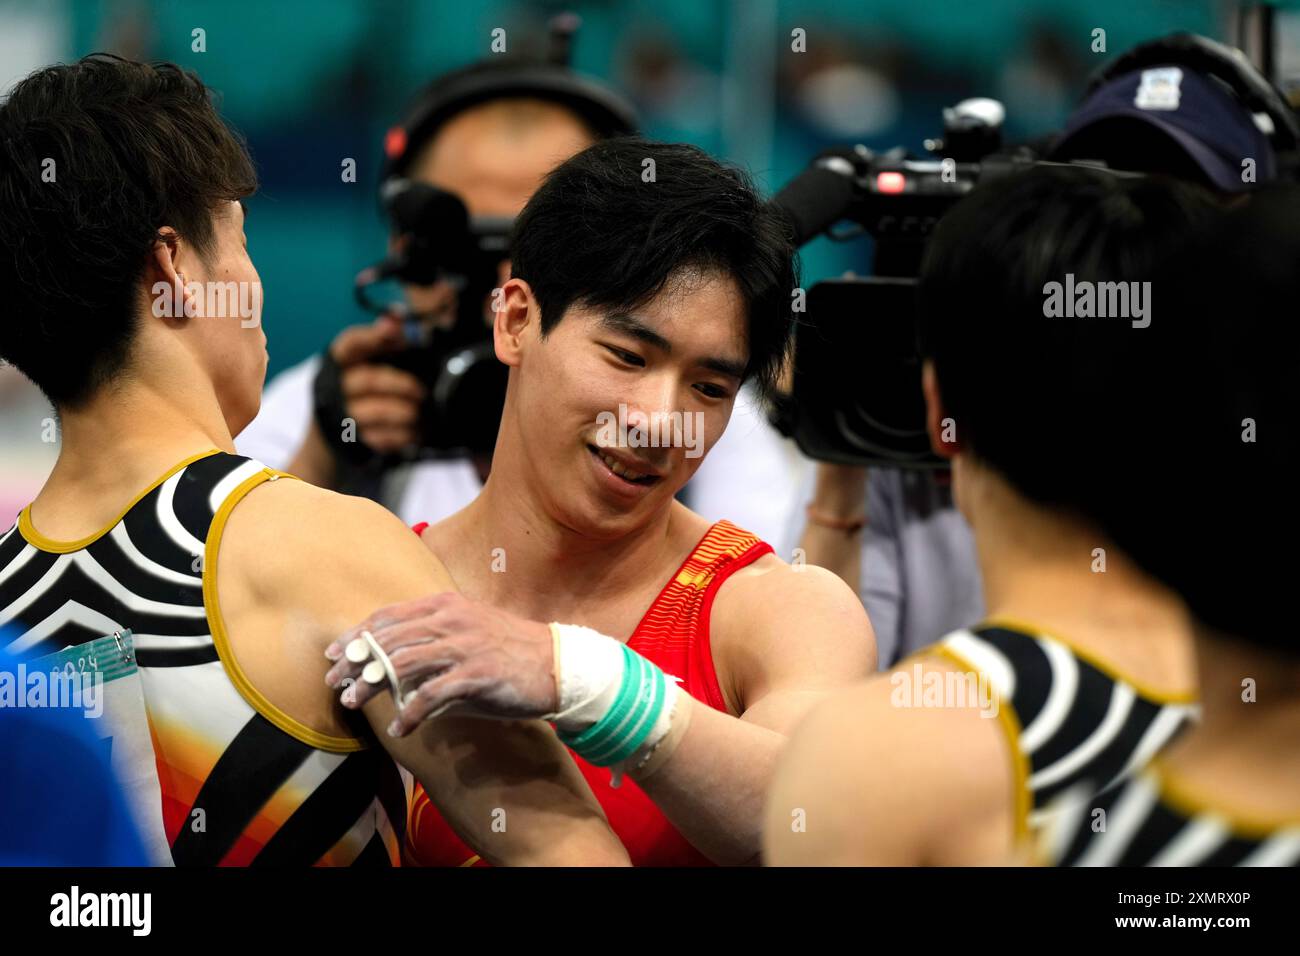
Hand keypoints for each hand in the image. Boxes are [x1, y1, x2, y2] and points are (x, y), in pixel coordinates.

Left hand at [324, 592, 557, 734]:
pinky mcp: (476, 673)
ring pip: (401, 664)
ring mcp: (464, 645)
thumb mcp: (467, 629)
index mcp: (444, 604)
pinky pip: (431, 695)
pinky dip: (409, 713)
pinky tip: (399, 728)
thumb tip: (391, 662)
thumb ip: (432, 639)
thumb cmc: (509, 650)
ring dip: (372, 687)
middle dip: (356, 663)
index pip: (388, 616)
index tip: (335, 654)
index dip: (357, 635)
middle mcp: (450, 619)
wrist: (556, 664)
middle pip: (388, 639)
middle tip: (336, 685)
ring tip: (355, 704)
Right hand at [330, 313, 425, 453]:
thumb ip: (378, 342)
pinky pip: (380, 438)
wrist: (325, 445)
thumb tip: (396, 316)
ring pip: (376, 411)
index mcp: (337, 364)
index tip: (395, 331)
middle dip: (401, 384)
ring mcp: (340, 416)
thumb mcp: (360, 367)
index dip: (371, 336)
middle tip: (421, 391)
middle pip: (369, 380)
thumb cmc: (353, 397)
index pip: (350, 343)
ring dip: (404, 412)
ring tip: (420, 414)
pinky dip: (402, 436)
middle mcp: (334, 387)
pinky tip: (416, 433)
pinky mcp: (351, 441)